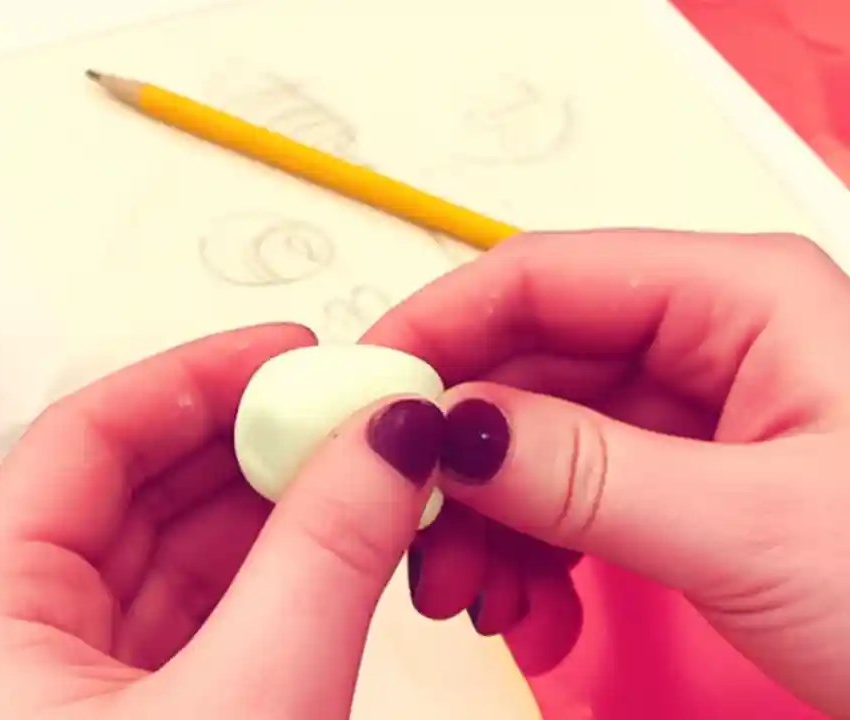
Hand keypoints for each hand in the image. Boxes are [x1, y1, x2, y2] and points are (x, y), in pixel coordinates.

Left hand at [0, 324, 448, 718]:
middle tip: (341, 402)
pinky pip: (201, 620)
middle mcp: (10, 655)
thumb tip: (391, 437)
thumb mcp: (253, 705)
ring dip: (266, 505)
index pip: (77, 449)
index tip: (287, 350)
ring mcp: (72, 696)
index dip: (189, 382)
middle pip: (127, 494)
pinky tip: (336, 534)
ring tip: (357, 458)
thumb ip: (324, 559)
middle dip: (241, 440)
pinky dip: (272, 575)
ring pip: (171, 558)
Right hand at [363, 230, 849, 715]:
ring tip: (473, 596)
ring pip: (536, 441)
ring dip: (485, 521)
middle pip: (526, 368)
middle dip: (457, 459)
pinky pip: (571, 496)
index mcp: (741, 300)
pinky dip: (531, 554)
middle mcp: (710, 343)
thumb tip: (446, 430)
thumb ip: (581, 473)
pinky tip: (529, 610)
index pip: (540, 277)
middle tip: (407, 530)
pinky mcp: (687, 482)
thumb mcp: (749, 528)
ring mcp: (694, 416)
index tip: (365, 397)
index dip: (438, 329)